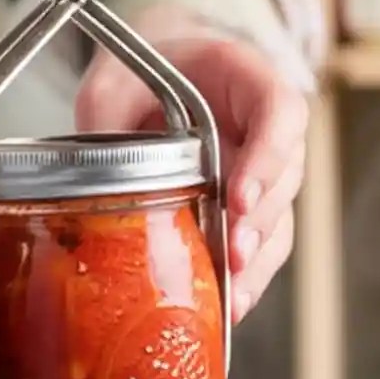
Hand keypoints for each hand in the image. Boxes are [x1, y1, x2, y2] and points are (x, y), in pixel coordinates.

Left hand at [76, 7, 308, 323]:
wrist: (152, 78)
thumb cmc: (141, 73)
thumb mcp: (111, 84)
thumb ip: (106, 120)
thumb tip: (92, 187)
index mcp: (245, 79)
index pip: (280, 112)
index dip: (269, 157)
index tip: (238, 196)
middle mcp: (266, 129)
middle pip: (286, 176)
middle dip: (258, 223)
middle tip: (233, 255)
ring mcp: (264, 173)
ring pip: (279, 220)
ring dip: (258, 261)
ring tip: (231, 295)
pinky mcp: (249, 210)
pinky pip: (261, 248)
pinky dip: (246, 279)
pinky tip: (226, 305)